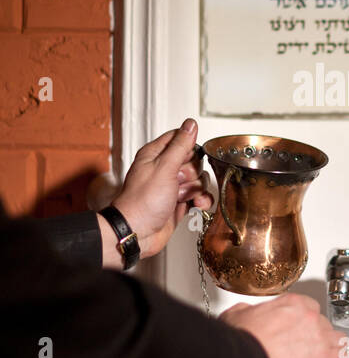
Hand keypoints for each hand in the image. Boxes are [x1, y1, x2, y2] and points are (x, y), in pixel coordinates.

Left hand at [102, 118, 211, 262]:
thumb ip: (180, 145)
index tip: (186, 158)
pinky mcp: (180, 202)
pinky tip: (196, 204)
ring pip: (199, 178)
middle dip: (191, 172)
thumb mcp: (164, 168)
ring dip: (195, 189)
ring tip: (180, 196)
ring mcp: (173, 186)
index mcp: (156, 154)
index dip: (189, 147)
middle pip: (193, 160)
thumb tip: (190, 125)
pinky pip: (200, 195)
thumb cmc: (142, 202)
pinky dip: (201, 199)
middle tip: (178, 181)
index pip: (180, 138)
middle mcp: (164, 168)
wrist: (138, 232)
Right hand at [219, 294, 347, 357]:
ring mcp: (319, 337)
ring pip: (336, 339)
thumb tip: (246, 312)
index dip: (303, 320)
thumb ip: (248, 310)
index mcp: (292, 303)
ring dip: (330, 348)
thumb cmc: (241, 339)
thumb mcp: (237, 314)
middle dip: (314, 336)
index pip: (308, 307)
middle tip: (303, 348)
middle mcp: (309, 316)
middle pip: (322, 324)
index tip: (297, 329)